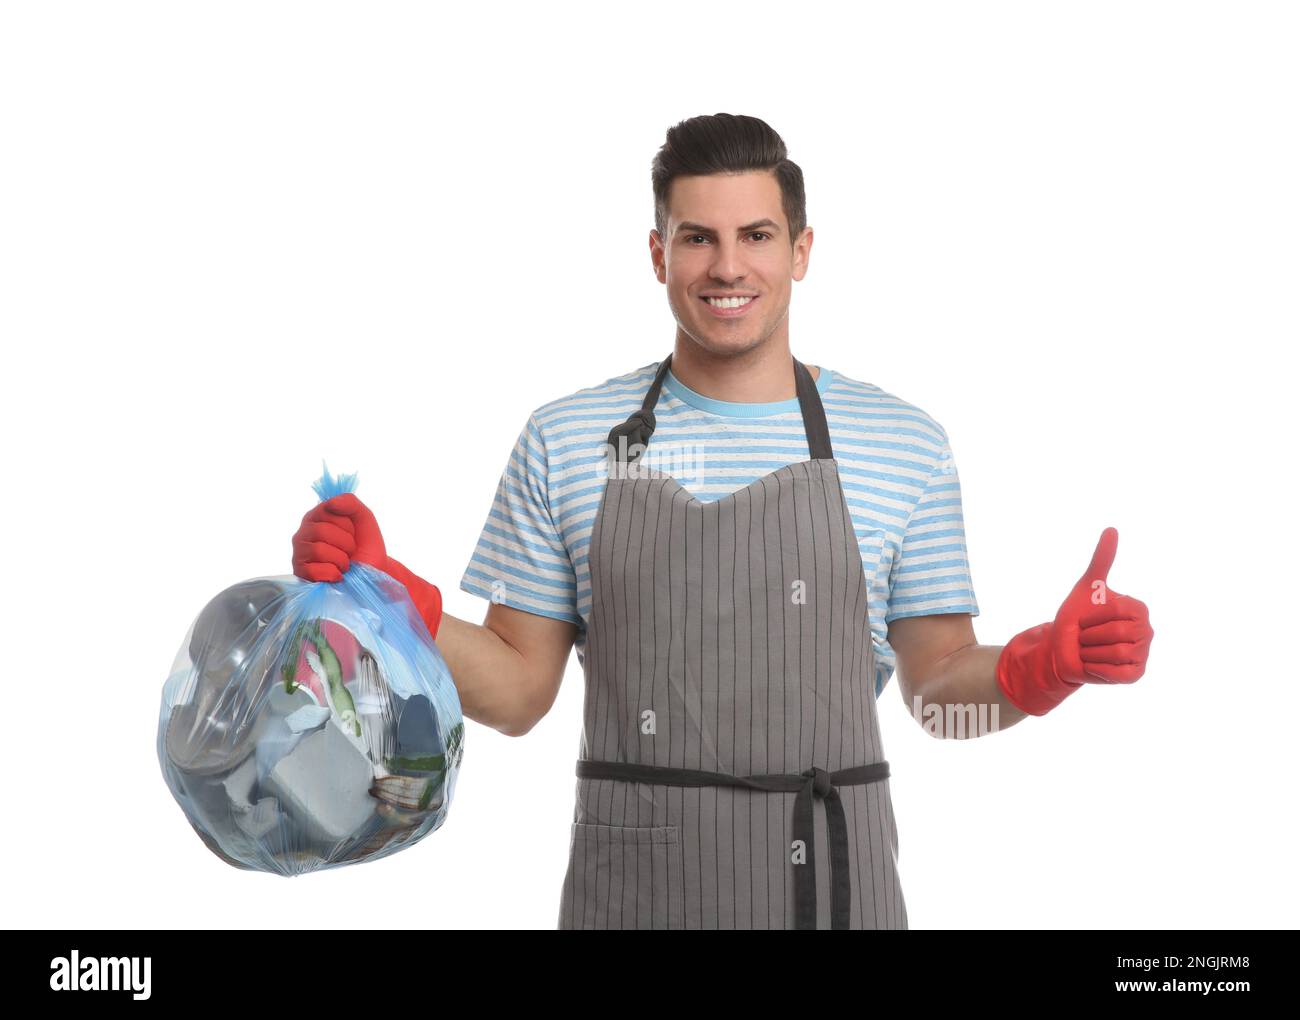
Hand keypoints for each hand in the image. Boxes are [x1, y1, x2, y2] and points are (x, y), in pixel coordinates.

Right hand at [291, 493, 386, 581]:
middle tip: (350, 551)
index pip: (327, 510)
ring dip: (342, 560)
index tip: (352, 532)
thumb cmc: (365, 546)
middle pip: (321, 530)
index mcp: (315, 517)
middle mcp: (302, 533)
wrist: (372, 574)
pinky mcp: (300, 574)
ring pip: (319, 550)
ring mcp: (298, 554)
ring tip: (345, 564)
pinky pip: (316, 571)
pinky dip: (334, 574)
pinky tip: (337, 575)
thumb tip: (331, 502)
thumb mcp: (364, 519)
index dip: (347, 524)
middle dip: (346, 543)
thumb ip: (350, 503)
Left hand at [995, 527, 1154, 715]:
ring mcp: (1143, 654)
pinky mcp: (1135, 675)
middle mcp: (1147, 631)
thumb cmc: (1076, 619)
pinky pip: (1118, 673)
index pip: (1117, 610)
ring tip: (1089, 650)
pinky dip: (1097, 669)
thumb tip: (1112, 529)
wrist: (1062, 649)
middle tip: (1085, 637)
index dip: (1092, 616)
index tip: (1084, 620)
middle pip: (1116, 632)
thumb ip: (1101, 560)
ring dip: (1091, 652)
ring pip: (1117, 653)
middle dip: (1089, 635)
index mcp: (1138, 609)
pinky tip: (1094, 665)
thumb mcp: (1086, 587)